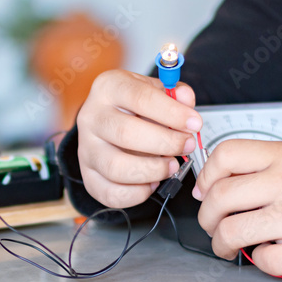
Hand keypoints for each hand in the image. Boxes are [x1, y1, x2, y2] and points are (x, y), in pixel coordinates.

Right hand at [77, 70, 202, 208]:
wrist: (103, 120)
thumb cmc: (131, 106)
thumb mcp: (152, 89)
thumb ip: (173, 94)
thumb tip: (186, 100)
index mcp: (108, 88)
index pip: (139, 98)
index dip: (171, 113)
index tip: (194, 123)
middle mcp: (92, 117)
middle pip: (126, 133)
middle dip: (165, 143)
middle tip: (186, 146)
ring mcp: (86, 149)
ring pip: (116, 167)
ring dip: (152, 170)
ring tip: (171, 166)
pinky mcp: (88, 176)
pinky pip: (111, 193)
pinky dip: (137, 193)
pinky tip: (152, 182)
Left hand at [193, 140, 281, 281]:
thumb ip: (255, 170)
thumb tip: (205, 188)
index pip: (226, 154)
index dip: (206, 176)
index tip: (205, 192)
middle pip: (220, 197)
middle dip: (207, 218)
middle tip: (213, 226)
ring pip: (232, 231)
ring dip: (221, 243)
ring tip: (229, 245)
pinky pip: (261, 260)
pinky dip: (259, 261)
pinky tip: (270, 253)